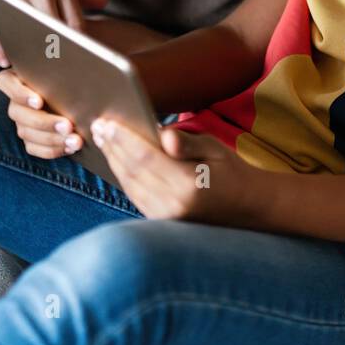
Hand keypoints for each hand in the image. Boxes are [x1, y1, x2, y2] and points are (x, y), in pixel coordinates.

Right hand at [0, 0, 107, 65]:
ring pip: (27, 32)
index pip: (76, 24)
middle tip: (61, 80)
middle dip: (58, 57)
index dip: (82, 50)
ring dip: (30, 55)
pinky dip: (2, 45)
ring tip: (33, 73)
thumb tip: (102, 6)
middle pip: (55, 33)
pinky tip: (7, 58)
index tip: (85, 68)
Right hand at [0, 68, 83, 159]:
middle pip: (18, 113)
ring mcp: (20, 121)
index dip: (20, 94)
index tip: (39, 101)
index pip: (5, 83)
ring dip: (52, 139)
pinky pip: (33, 148)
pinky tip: (70, 148)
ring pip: (26, 133)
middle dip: (44, 122)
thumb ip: (62, 70)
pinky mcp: (28, 139)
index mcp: (16, 78)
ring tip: (75, 140)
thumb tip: (71, 68)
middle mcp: (15, 101)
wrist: (79, 100)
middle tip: (67, 126)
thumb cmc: (71, 77)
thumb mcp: (65, 69)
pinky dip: (52, 150)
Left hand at [90, 117, 265, 224]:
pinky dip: (122, 175)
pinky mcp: (161, 221)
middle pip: (132, 172)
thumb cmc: (230, 172)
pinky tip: (115, 158)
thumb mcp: (215, 149)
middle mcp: (173, 206)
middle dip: (113, 147)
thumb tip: (163, 134)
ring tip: (102, 138)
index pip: (146, 158)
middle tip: (97, 126)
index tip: (107, 122)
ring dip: (113, 160)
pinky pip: (134, 195)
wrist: (246, 208)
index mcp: (189, 185)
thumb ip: (186, 142)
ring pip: (129, 185)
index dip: (123, 139)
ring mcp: (165, 218)